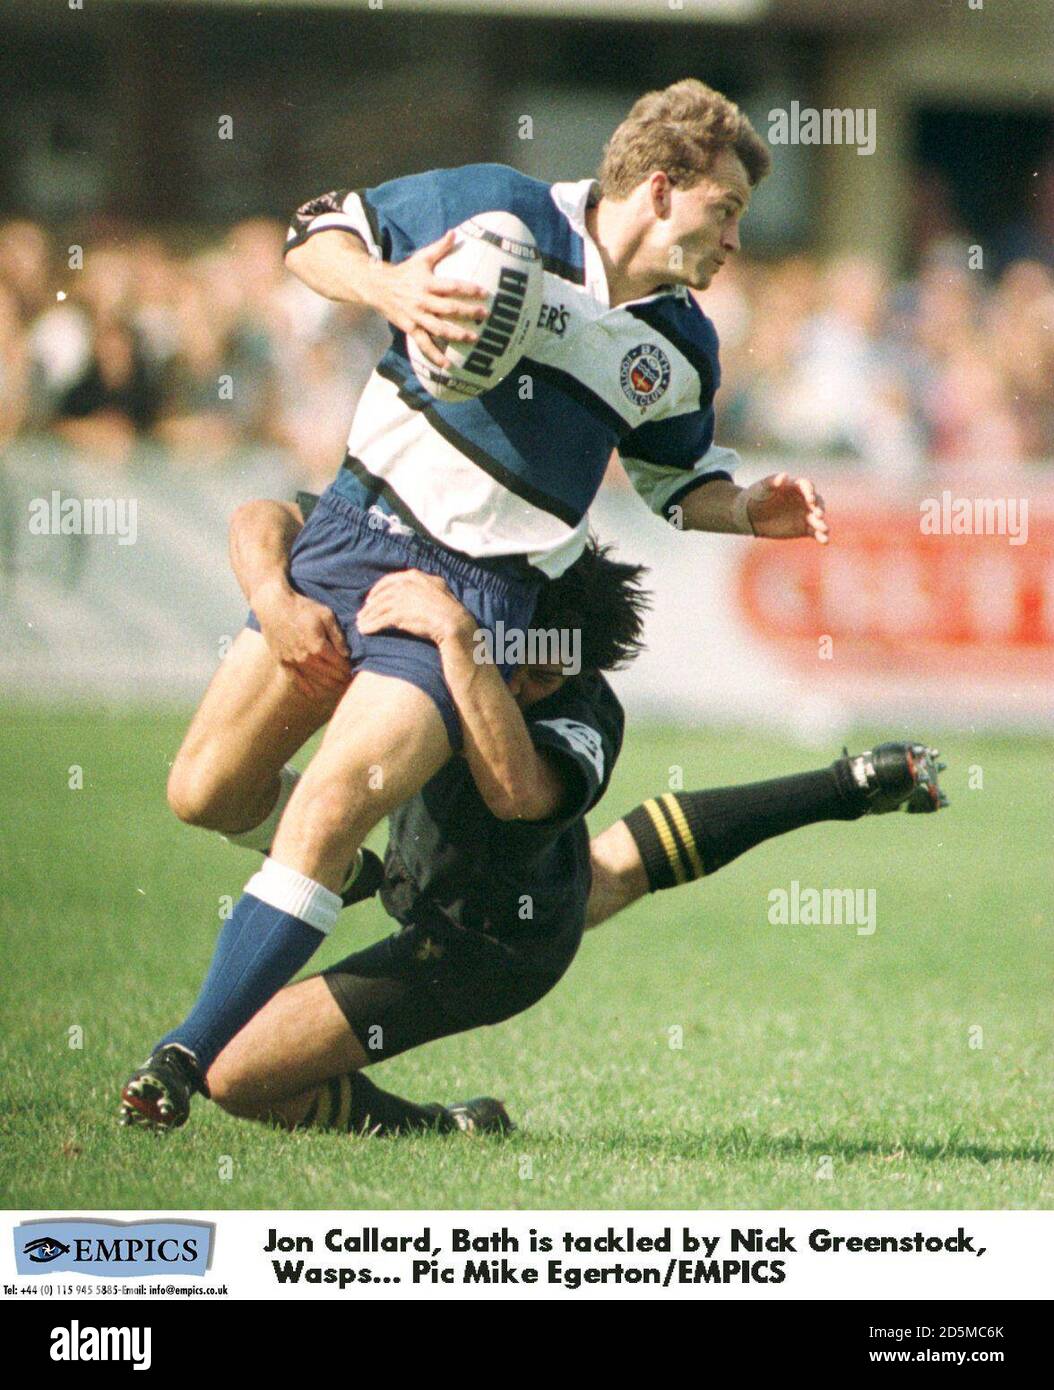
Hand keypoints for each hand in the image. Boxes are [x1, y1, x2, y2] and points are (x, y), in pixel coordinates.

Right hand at [252, 577, 351, 699]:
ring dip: (328, 685)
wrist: (274, 605)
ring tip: (338, 687)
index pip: (339, 664)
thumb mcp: (326, 615)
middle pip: (329, 674)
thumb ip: (338, 636)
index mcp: (318, 646)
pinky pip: (296, 680)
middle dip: (341, 679)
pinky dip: (306, 689)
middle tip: (349, 682)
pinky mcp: (282, 662)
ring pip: (315, 680)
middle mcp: (306, 658)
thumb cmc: (302, 607)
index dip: (348, 669)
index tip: (354, 671)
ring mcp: (293, 662)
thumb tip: (347, 654)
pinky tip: (314, 695)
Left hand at [357, 569, 473, 646]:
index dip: (377, 590)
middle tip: (362, 614)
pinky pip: (380, 620)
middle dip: (369, 606)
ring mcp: (401, 599)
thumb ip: (422, 585)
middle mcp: (405, 585)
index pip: (388, 581)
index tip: (370, 599)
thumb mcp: (437, 588)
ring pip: (378, 608)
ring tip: (360, 625)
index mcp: (414, 576)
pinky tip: (365, 631)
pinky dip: (371, 626)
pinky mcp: (399, 614)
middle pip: (380, 595)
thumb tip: (414, 585)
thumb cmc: (448, 607)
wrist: (453, 621)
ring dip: (367, 617)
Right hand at [367, 230, 488, 368]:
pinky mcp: (410, 328)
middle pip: (447, 308)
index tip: (484, 292)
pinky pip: (423, 344)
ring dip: (456, 334)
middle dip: (467, 312)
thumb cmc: (404, 272)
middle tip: (484, 315)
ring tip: (473, 338)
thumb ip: (439, 248)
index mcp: (427, 282)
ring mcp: (416, 316)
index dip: (467, 289)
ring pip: (438, 328)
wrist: (377, 287)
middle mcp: (422, 300)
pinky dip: (435, 355)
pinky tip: (447, 365)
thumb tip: (455, 233)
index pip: (451, 285)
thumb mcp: (420, 259)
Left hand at [741, 473, 828, 543]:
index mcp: (796, 487)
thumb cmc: (757, 495)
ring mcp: (806, 514)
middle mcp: (805, 500)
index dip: (810, 492)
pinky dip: (821, 537)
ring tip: (824, 530)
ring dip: (822, 524)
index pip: (807, 487)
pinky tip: (825, 541)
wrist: (751, 515)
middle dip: (820, 508)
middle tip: (819, 515)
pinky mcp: (804, 528)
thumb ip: (772, 482)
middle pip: (817, 503)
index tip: (810, 500)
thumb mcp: (762, 487)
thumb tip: (784, 475)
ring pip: (818, 519)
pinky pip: (815, 532)